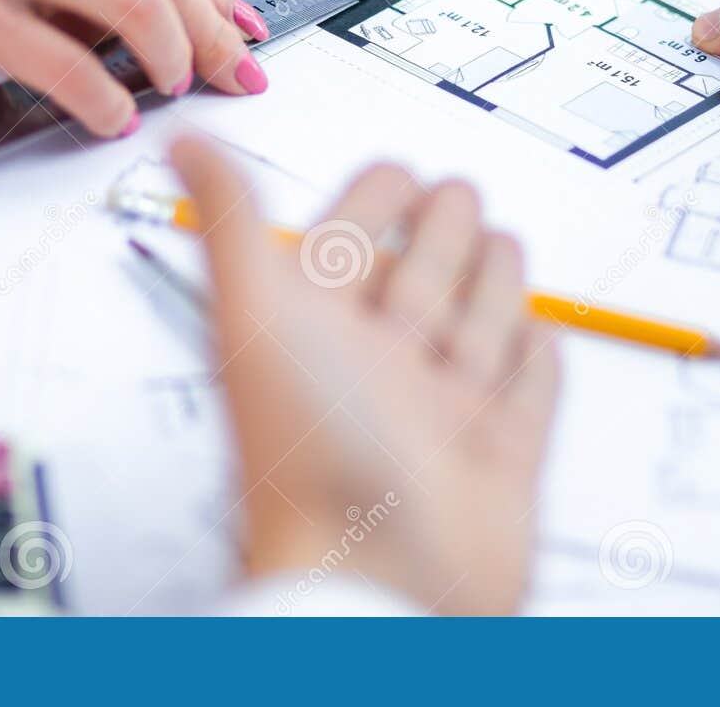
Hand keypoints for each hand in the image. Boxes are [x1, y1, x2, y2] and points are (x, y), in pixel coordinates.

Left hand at [170, 137, 558, 614]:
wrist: (376, 577)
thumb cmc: (305, 454)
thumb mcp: (257, 313)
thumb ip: (233, 222)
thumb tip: (182, 142)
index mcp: (320, 329)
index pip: (352, 243)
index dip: (374, 199)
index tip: (392, 170)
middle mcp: (380, 367)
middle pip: (424, 275)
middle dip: (445, 228)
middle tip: (458, 192)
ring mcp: (442, 413)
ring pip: (480, 324)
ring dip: (496, 279)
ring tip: (502, 245)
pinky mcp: (499, 457)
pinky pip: (528, 396)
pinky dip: (535, 363)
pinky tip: (537, 336)